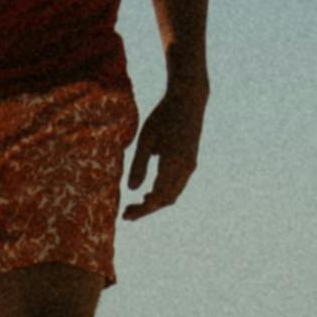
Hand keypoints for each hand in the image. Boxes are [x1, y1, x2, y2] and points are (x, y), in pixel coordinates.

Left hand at [124, 73, 205, 219]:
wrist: (189, 100)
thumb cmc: (163, 116)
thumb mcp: (146, 139)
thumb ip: (139, 165)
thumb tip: (131, 189)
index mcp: (174, 164)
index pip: (158, 197)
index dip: (142, 210)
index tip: (126, 216)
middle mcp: (186, 169)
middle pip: (167, 200)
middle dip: (147, 209)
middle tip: (127, 213)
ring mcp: (190, 166)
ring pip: (173, 194)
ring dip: (156, 202)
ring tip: (137, 205)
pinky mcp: (190, 162)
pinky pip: (177, 185)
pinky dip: (164, 193)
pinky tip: (150, 193)